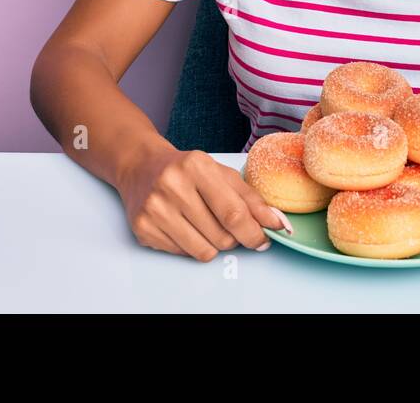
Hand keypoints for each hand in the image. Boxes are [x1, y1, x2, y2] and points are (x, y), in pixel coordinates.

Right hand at [116, 138, 292, 260]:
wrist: (141, 167)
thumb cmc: (187, 170)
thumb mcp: (222, 174)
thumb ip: (252, 199)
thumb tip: (278, 223)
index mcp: (196, 166)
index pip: (234, 213)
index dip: (254, 232)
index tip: (264, 239)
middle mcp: (172, 186)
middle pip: (221, 236)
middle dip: (234, 237)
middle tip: (228, 225)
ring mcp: (154, 209)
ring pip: (204, 251)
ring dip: (214, 244)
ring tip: (206, 224)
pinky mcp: (143, 229)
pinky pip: (183, 254)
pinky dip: (192, 245)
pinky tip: (184, 225)